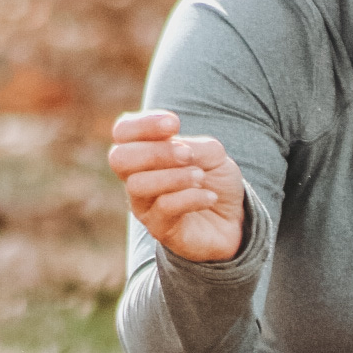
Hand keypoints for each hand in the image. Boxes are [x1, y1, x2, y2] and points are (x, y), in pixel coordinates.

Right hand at [108, 111, 245, 261]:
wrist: (233, 220)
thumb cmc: (215, 181)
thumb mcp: (212, 154)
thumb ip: (193, 145)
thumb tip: (175, 146)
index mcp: (144, 152)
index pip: (123, 131)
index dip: (143, 123)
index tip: (174, 123)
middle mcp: (136, 177)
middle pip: (119, 158)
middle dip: (155, 152)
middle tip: (188, 155)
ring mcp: (144, 205)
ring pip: (138, 185)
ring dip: (174, 176)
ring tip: (200, 177)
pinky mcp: (158, 228)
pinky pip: (164, 208)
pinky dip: (191, 197)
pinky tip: (210, 197)